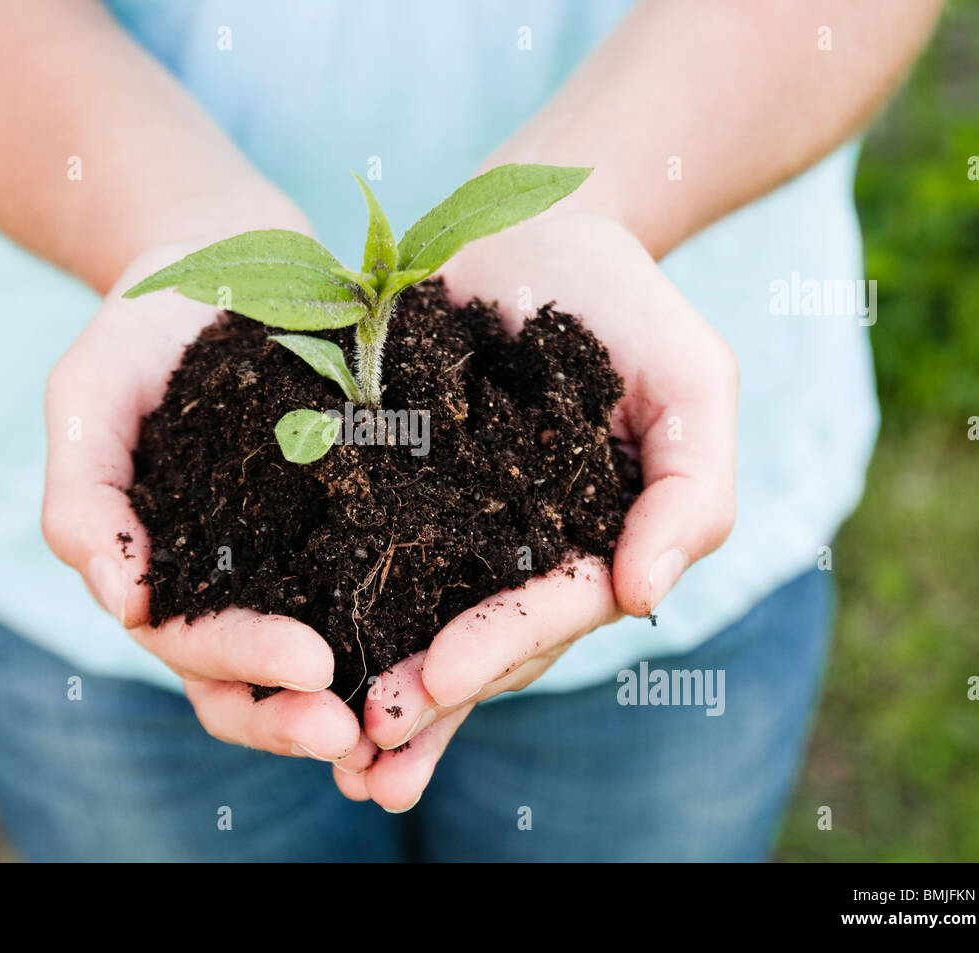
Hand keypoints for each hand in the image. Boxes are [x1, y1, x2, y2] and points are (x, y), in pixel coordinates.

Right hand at [42, 236, 374, 769]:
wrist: (222, 256)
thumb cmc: (139, 327)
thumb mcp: (89, 395)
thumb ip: (85, 496)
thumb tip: (121, 602)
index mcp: (163, 570)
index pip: (191, 643)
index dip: (244, 663)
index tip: (311, 668)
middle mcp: (232, 580)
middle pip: (256, 678)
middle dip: (300, 712)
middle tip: (359, 731)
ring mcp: (296, 553)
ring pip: (324, 650)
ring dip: (364, 691)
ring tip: (422, 710)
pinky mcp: (360, 513)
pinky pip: (388, 576)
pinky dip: (417, 617)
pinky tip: (466, 629)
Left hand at [332, 213, 738, 810]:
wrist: (534, 226)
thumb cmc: (626, 300)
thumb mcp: (690, 380)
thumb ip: (692, 487)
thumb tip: (644, 595)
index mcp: (597, 544)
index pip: (552, 613)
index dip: (496, 649)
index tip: (432, 680)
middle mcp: (524, 555)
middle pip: (478, 642)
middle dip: (423, 698)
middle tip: (361, 749)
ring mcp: (457, 530)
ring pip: (417, 623)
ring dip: (373, 689)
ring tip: (321, 745)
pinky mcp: (395, 494)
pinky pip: (364, 559)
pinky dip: (332, 613)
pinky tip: (287, 662)